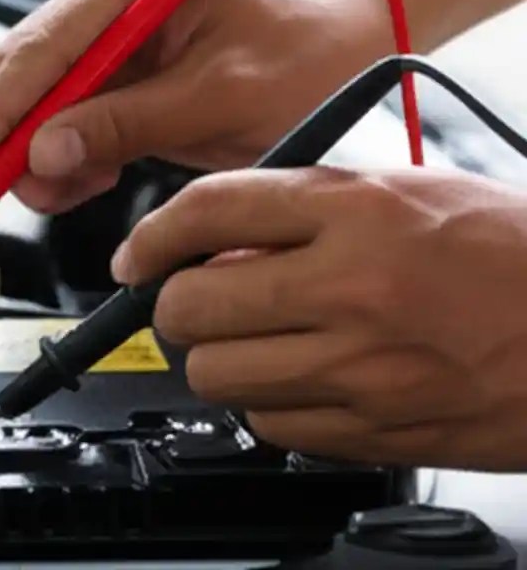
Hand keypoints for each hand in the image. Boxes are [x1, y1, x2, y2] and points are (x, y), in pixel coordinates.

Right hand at [0, 0, 394, 213]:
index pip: (38, 54)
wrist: (349, 34)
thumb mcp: (224, 102)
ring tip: (72, 190)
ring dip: (41, 151)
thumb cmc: (307, 55)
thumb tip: (41, 156)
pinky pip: (64, 101)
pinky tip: (89, 173)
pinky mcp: (112, 46)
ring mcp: (105, 11)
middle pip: (20, 68)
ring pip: (35, 91)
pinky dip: (67, 146)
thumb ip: (128, 125)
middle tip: (23, 198)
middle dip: (10, 142)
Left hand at [110, 166, 526, 470]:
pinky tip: (305, 379)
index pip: (209, 210)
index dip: (151, 236)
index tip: (136, 256)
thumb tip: (215, 245)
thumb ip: (306, 211)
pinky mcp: (375, 430)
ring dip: (218, 358)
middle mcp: (352, 287)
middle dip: (178, 303)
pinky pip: (269, 425)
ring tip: (258, 340)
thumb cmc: (515, 255)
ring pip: (215, 376)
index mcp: (361, 210)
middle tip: (200, 299)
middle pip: (190, 305)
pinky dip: (269, 404)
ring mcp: (363, 369)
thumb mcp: (409, 194)